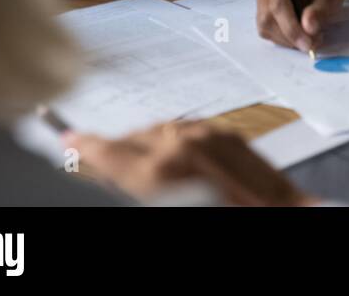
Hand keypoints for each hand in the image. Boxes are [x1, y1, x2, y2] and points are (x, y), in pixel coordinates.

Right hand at [64, 120, 310, 205]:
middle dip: (116, 149)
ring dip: (147, 144)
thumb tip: (115, 173)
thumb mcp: (162, 204)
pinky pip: (190, 130)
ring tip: (143, 166)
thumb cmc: (221, 216)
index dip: (83, 145)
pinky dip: (176, 141)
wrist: (281, 219)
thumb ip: (135, 186)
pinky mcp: (229, 134)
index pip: (105, 151)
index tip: (67, 137)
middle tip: (103, 162)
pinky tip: (177, 159)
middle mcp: (182, 146)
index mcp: (158, 172)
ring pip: (160, 130)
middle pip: (131, 137)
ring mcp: (208, 135)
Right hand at [255, 0, 348, 52]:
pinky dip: (284, 40)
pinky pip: (268, 32)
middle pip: (268, 18)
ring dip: (288, 40)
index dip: (291, 28)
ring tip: (311, 38)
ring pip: (266, 28)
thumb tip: (308, 27)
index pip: (278, 5)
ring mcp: (261, 1)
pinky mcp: (262, 14)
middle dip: (290, 37)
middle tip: (313, 44)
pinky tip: (300, 37)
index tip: (308, 43)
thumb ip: (320, 11)